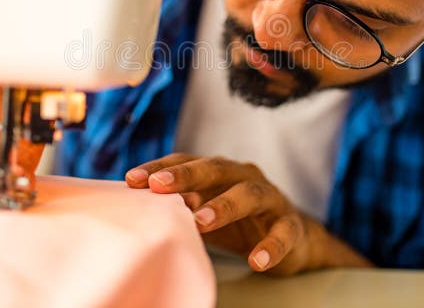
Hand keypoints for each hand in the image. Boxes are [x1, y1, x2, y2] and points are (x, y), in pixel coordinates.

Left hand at [125, 153, 320, 275]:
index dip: (160, 168)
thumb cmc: (240, 220)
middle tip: (159, 186)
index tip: (131, 180)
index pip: (187, 162)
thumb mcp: (208, 209)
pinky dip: (270, 247)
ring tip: (201, 221)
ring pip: (250, 194)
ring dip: (225, 205)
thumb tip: (145, 204)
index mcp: (222, 171)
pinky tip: (256, 261)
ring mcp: (271, 199)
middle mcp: (245, 177)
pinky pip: (283, 234)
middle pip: (217, 168)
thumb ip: (183, 204)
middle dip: (187, 175)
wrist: (292, 238)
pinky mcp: (291, 225)